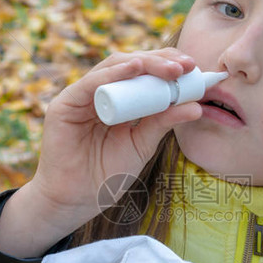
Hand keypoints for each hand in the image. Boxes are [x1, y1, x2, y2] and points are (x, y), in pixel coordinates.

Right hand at [0, 49, 202, 257]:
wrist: (76, 201)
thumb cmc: (107, 175)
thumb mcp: (142, 145)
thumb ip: (163, 123)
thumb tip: (196, 107)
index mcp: (117, 100)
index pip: (143, 74)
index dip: (168, 66)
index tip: (193, 68)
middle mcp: (99, 93)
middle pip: (131, 65)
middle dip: (161, 61)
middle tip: (186, 66)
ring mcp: (81, 96)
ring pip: (113, 67)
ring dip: (144, 64)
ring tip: (170, 68)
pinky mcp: (65, 104)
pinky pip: (90, 83)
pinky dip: (113, 74)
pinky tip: (135, 68)